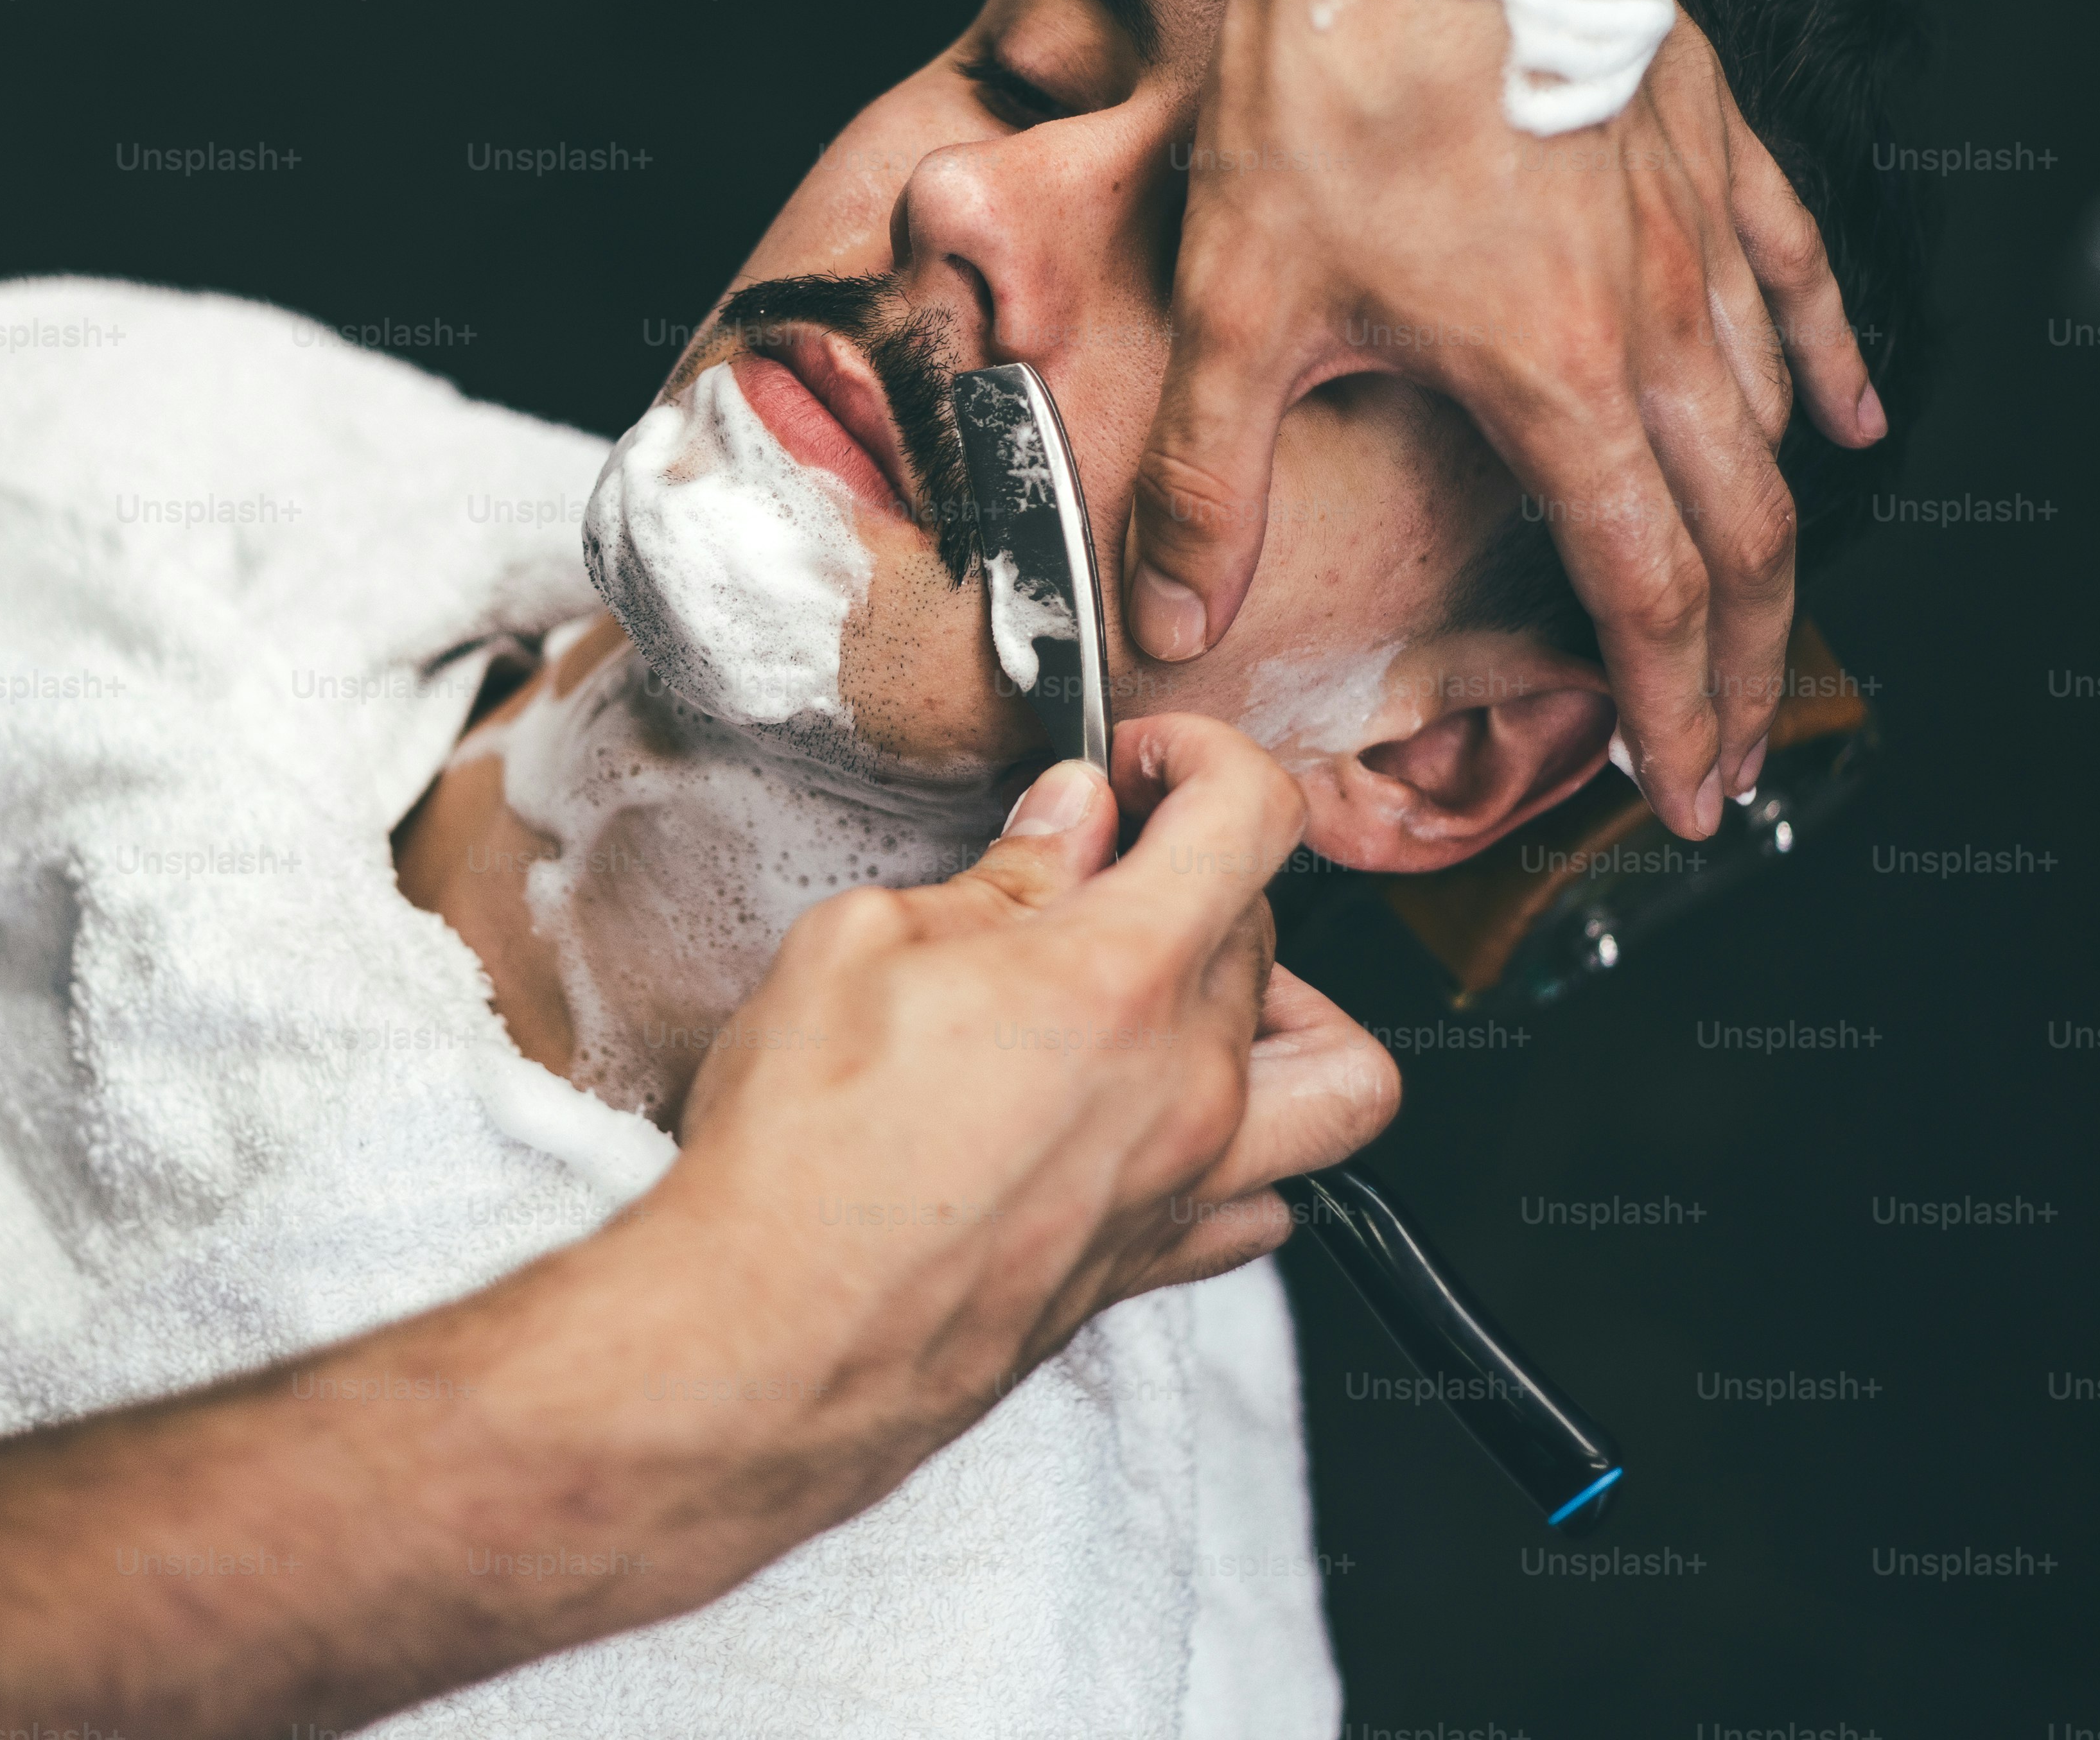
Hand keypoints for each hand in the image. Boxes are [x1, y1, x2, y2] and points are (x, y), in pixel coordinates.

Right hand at [659, 716, 1398, 1445]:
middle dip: (1185, 871)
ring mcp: (1184, 1186)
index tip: (1138, 763)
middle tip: (1087, 871)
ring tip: (1185, 992)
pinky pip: (1268, 1196)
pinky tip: (1160, 1118)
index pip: (1253, 818)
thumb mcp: (860, 946)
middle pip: (1265, 930)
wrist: (768, 1342)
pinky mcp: (1149, 1265)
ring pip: (1332, 1075)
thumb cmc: (799, 1154)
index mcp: (1121, 976)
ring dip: (1281, 1010)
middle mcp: (1186, 1084)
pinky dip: (1247, 1144)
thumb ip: (996, 878)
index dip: (1203, 757)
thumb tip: (1066, 824)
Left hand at [1122, 0, 1884, 841]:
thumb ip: (1213, 482)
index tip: (1688, 791)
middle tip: (1738, 759)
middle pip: (1744, 534)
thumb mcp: (1240, 305)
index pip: (1649, 591)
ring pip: (1777, 416)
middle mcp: (1658, 312)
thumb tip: (1176, 619)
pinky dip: (1829, 359)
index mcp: (1555, 376)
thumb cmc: (1322, 82)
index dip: (1676, 710)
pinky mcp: (1707, 133)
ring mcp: (1699, 219)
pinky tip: (1847, 416)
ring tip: (1771, 622)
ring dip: (1781, 536)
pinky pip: (1799, 269)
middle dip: (1747, 665)